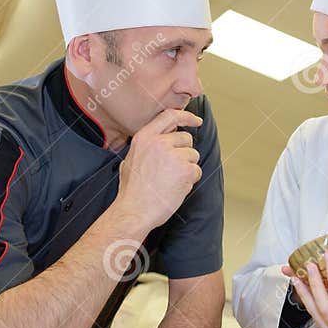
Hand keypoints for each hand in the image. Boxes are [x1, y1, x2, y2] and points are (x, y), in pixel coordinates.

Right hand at [115, 109, 202, 229]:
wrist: (134, 211)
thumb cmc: (132, 191)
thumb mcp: (131, 159)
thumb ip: (147, 146)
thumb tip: (161, 139)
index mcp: (144, 138)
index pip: (169, 116)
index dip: (186, 116)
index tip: (196, 121)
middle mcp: (159, 142)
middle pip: (186, 138)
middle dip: (184, 153)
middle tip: (171, 170)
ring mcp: (173, 155)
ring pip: (193, 155)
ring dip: (187, 168)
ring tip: (170, 181)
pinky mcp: (185, 170)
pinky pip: (197, 170)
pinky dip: (190, 180)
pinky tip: (176, 188)